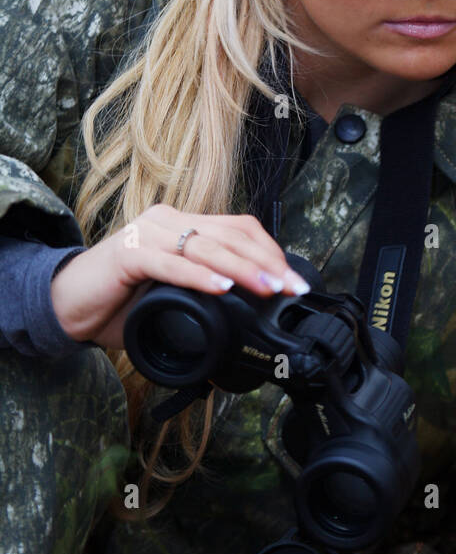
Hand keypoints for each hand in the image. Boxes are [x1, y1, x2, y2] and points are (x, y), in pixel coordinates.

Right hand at [50, 203, 309, 350]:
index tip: (293, 281)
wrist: (64, 306)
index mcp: (182, 226)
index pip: (238, 228)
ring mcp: (147, 234)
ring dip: (242, 268)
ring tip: (268, 287)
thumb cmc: (117, 304)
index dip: (269, 251)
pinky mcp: (128, 254)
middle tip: (291, 288)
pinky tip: (221, 289)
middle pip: (230, 235)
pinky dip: (199, 277)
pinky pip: (171, 263)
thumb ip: (202, 303)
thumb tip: (239, 331)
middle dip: (267, 262)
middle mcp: (167, 222)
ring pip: (206, 246)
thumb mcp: (171, 300)